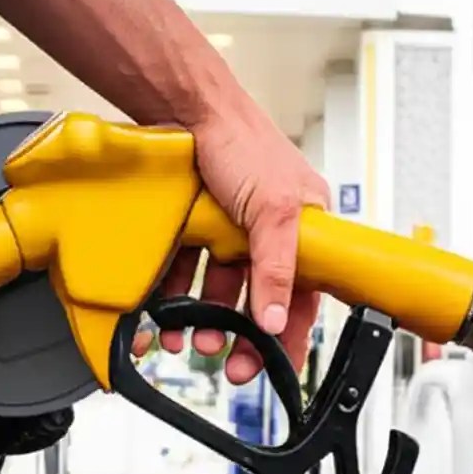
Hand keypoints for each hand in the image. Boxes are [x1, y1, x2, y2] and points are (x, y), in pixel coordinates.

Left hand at [133, 101, 329, 383]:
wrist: (187, 108)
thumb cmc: (243, 142)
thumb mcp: (273, 212)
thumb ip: (277, 269)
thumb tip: (279, 320)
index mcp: (303, 224)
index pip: (307, 291)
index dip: (293, 331)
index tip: (277, 365)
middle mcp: (269, 229)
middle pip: (261, 297)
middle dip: (245, 334)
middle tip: (232, 364)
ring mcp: (232, 228)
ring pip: (221, 288)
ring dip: (207, 318)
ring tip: (192, 337)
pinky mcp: (197, 225)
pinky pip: (189, 270)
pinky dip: (177, 293)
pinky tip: (166, 311)